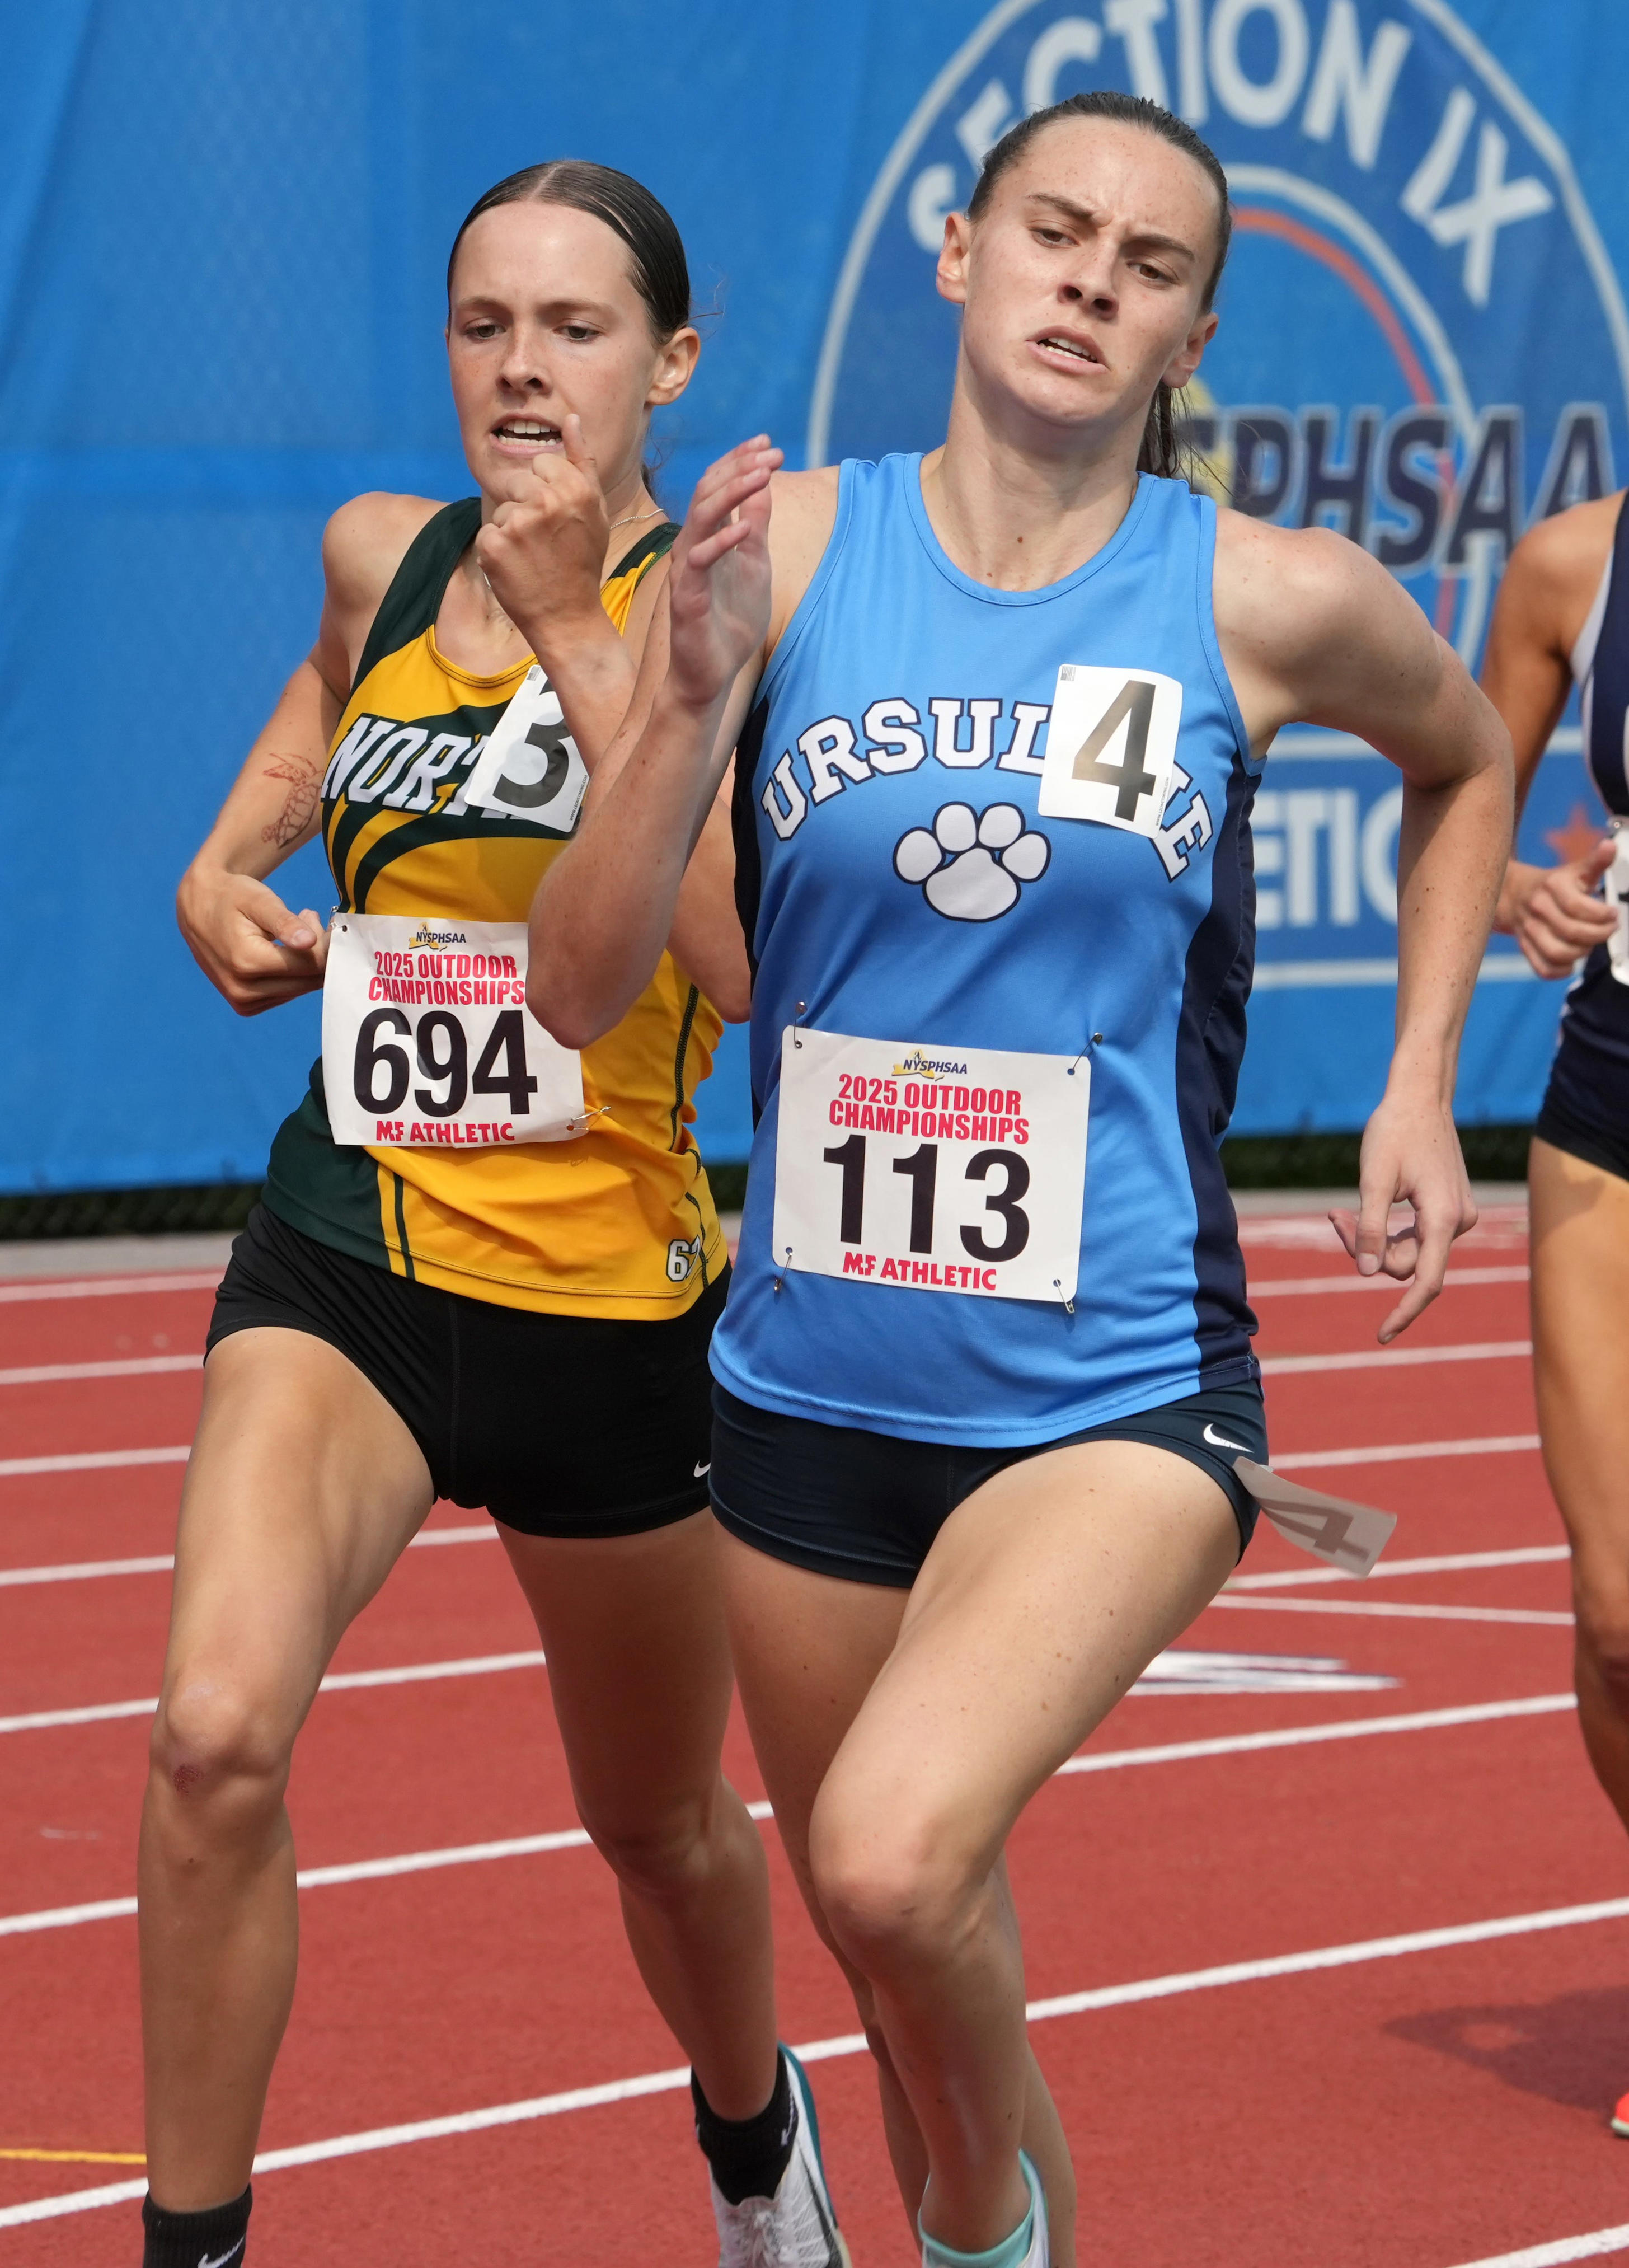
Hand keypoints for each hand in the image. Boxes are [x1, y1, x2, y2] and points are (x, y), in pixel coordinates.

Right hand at [177, 863, 327, 1014]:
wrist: (198, 909)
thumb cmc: (231, 898)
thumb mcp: (258, 901)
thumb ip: (284, 922)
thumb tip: (309, 943)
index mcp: (246, 962)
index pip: (309, 963)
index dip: (322, 940)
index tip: (311, 915)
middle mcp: (242, 990)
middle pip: (308, 980)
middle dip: (317, 951)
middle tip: (306, 920)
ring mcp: (243, 1002)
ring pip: (302, 988)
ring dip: (306, 962)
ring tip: (291, 931)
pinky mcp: (246, 1006)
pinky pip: (288, 993)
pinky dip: (293, 973)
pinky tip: (282, 950)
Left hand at [473, 415, 611, 654]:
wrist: (568, 617)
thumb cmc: (583, 562)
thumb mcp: (595, 511)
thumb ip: (582, 461)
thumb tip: (572, 418)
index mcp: (575, 489)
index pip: (543, 463)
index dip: (547, 489)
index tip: (557, 519)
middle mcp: (546, 502)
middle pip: (518, 482)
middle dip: (525, 506)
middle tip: (543, 542)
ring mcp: (517, 524)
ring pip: (502, 509)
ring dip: (511, 530)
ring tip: (532, 557)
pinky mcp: (493, 545)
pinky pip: (488, 533)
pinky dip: (497, 551)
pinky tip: (517, 569)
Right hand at [666, 438, 781, 712]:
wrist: (713, 673)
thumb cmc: (731, 621)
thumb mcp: (755, 564)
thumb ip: (756, 526)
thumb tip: (764, 483)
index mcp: (709, 536)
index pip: (718, 486)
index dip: (740, 461)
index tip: (769, 443)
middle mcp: (693, 545)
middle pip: (707, 492)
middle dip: (738, 468)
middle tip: (769, 452)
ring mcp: (687, 569)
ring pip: (700, 518)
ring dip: (731, 493)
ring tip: (760, 475)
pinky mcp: (686, 596)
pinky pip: (700, 561)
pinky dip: (722, 543)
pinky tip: (744, 530)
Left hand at [1327, 1091, 1477, 1341]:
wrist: (1421, 1098)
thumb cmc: (1395, 1132)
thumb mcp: (1374, 1180)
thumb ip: (1370, 1229)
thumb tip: (1364, 1274)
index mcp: (1445, 1217)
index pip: (1426, 1281)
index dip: (1404, 1311)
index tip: (1381, 1336)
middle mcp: (1459, 1222)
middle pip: (1408, 1263)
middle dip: (1367, 1250)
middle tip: (1334, 1217)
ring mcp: (1458, 1217)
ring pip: (1410, 1251)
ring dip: (1373, 1241)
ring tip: (1340, 1211)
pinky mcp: (1449, 1210)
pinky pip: (1416, 1237)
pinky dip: (1387, 1231)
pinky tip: (1356, 1211)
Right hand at [1497, 839, 1616, 976]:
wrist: (1514, 893)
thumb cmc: (1554, 884)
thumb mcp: (1575, 870)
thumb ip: (1596, 862)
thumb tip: (1610, 846)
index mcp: (1552, 885)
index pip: (1578, 906)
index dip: (1602, 915)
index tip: (1613, 914)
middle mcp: (1538, 908)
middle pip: (1572, 932)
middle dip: (1599, 934)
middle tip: (1610, 929)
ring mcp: (1529, 929)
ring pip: (1557, 953)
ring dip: (1582, 952)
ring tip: (1590, 943)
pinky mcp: (1525, 947)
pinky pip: (1543, 968)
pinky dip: (1562, 970)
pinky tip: (1572, 960)